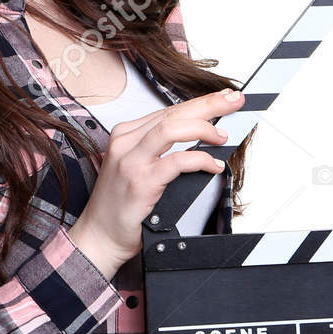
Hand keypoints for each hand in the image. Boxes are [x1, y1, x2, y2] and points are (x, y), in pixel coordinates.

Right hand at [68, 87, 241, 276]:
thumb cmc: (119, 206)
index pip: (168, 110)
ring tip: (222, 136)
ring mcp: (131, 161)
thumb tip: (199, 137)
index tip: (222, 98)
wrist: (99, 235)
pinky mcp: (140, 181)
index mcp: (125, 135)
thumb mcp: (136, 167)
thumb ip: (160, 150)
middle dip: (208, 104)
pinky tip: (212, 165)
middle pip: (173, 113)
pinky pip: (177, 162)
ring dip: (203, 128)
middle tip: (233, 100)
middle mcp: (126, 143)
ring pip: (172, 129)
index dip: (199, 103)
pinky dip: (200, 160)